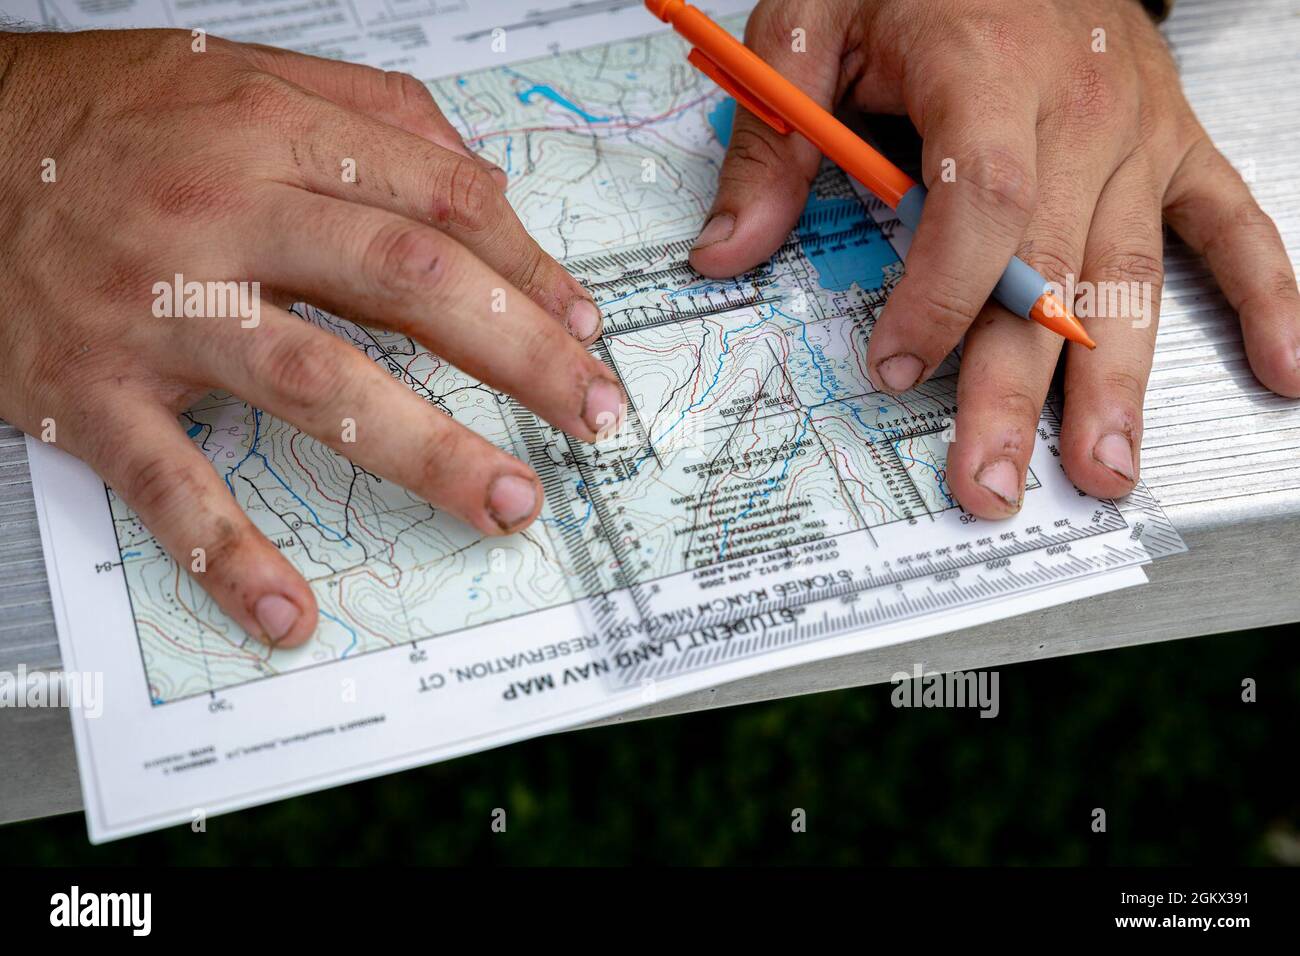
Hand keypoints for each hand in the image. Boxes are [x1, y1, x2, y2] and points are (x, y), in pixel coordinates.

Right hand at [0, 29, 623, 646]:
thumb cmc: (119, 120)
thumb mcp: (252, 77)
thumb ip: (380, 123)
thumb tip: (492, 198)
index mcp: (271, 135)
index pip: (438, 203)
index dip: (529, 269)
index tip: (585, 327)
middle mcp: (222, 217)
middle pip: (405, 284)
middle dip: (520, 354)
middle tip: (595, 413)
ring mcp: (158, 311)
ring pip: (316, 383)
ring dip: (426, 451)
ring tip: (508, 500)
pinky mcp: (92, 394)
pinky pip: (170, 485)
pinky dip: (228, 555)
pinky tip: (288, 611)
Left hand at [691, 0, 1299, 516]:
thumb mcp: (812, 25)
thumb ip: (772, 141)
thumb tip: (725, 252)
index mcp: (986, 71)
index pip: (979, 202)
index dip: (941, 296)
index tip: (895, 368)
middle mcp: (1078, 109)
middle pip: (1052, 269)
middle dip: (1018, 388)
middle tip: (991, 479)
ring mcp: (1137, 133)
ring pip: (1131, 274)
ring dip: (1118, 384)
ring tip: (1104, 472)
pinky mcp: (1173, 145)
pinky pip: (1233, 225)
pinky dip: (1266, 298)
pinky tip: (1279, 368)